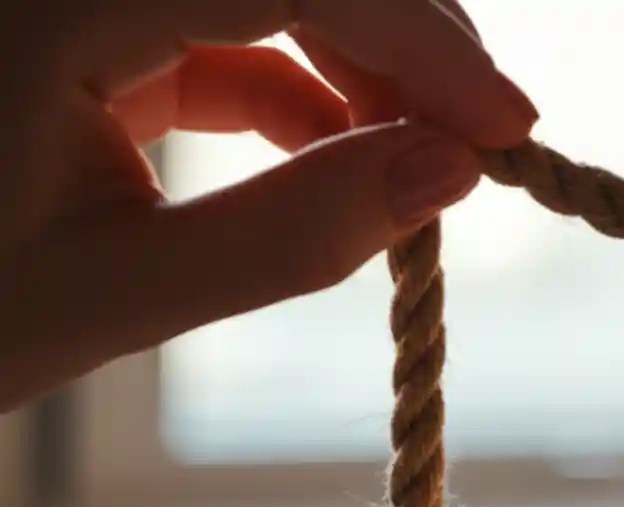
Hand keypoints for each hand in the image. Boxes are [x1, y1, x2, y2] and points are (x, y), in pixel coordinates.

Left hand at [0, 0, 537, 409]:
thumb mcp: (115, 292)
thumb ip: (288, 233)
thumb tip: (448, 177)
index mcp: (47, 3)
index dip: (419, 39)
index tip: (507, 128)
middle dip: (404, 37)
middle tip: (480, 139)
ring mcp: (86, 0)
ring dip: (365, 62)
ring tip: (420, 157)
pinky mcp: (98, 29)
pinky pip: (233, 30)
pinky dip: (307, 90)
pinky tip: (348, 154)